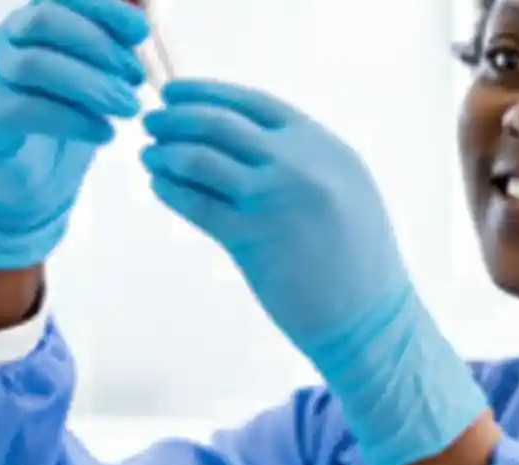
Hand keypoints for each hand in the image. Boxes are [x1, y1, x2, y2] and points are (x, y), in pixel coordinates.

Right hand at [0, 0, 149, 269]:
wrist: (34, 184)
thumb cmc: (68, 124)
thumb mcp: (98, 83)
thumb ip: (114, 52)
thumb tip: (141, 22)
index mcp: (30, 24)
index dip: (104, 9)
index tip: (142, 32)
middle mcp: (1, 41)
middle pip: (44, 21)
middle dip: (99, 46)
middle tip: (137, 79)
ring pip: (34, 65)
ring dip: (91, 85)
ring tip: (130, 109)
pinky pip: (24, 109)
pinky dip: (73, 121)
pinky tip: (105, 133)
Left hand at [140, 80, 407, 350]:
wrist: (369, 318)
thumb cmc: (357, 260)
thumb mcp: (346, 189)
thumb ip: (305, 160)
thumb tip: (245, 139)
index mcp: (324, 146)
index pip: (254, 104)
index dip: (207, 93)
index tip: (176, 93)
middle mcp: (299, 164)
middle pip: (219, 123)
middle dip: (176, 117)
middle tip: (151, 121)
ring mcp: (274, 199)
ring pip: (199, 159)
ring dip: (165, 152)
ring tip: (150, 154)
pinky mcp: (251, 238)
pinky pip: (196, 203)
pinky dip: (169, 189)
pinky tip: (159, 186)